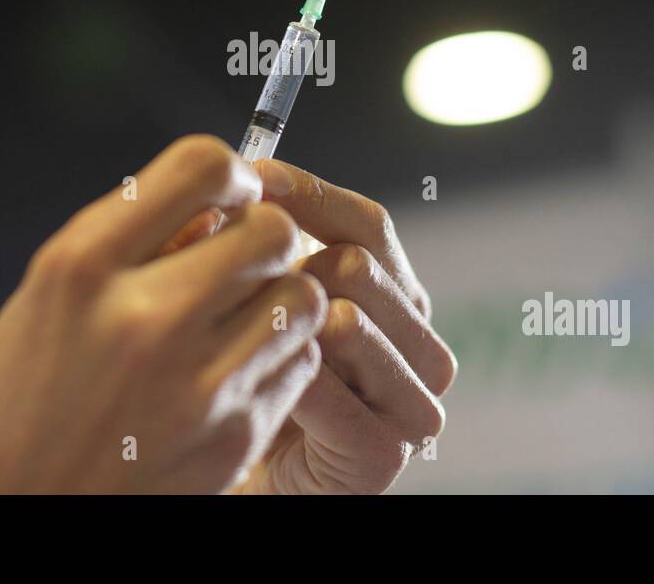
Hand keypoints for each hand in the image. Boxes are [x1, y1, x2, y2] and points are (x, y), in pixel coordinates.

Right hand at [0, 135, 327, 493]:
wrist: (14, 516)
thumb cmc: (21, 402)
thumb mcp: (47, 297)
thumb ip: (130, 241)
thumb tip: (217, 204)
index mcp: (81, 268)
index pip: (200, 167)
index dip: (233, 172)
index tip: (232, 193)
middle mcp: (141, 319)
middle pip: (271, 230)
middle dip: (268, 233)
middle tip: (248, 255)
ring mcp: (192, 384)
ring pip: (301, 296)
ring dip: (284, 293)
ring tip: (248, 312)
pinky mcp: (230, 436)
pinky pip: (299, 362)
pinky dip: (283, 353)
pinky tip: (243, 364)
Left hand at [234, 161, 457, 493]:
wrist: (243, 477)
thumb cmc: (248, 377)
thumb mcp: (255, 298)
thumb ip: (256, 245)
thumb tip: (236, 186)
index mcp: (396, 297)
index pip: (370, 224)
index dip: (311, 194)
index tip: (254, 177)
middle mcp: (417, 343)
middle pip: (361, 266)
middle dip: (290, 270)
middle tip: (236, 290)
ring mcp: (411, 401)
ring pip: (351, 319)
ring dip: (288, 327)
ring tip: (248, 342)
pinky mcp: (385, 452)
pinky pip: (328, 389)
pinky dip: (284, 380)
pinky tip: (261, 384)